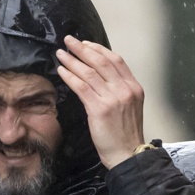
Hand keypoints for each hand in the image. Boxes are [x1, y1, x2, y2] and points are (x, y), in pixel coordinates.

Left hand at [55, 36, 145, 168]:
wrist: (128, 154)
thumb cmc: (125, 134)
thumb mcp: (129, 107)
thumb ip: (119, 90)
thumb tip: (101, 77)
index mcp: (134, 87)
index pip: (116, 60)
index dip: (99, 49)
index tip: (86, 43)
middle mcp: (124, 90)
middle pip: (101, 62)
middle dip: (82, 49)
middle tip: (69, 40)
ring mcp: (112, 99)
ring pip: (89, 72)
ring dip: (72, 61)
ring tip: (61, 54)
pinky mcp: (99, 109)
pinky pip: (81, 87)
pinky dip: (70, 76)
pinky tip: (62, 70)